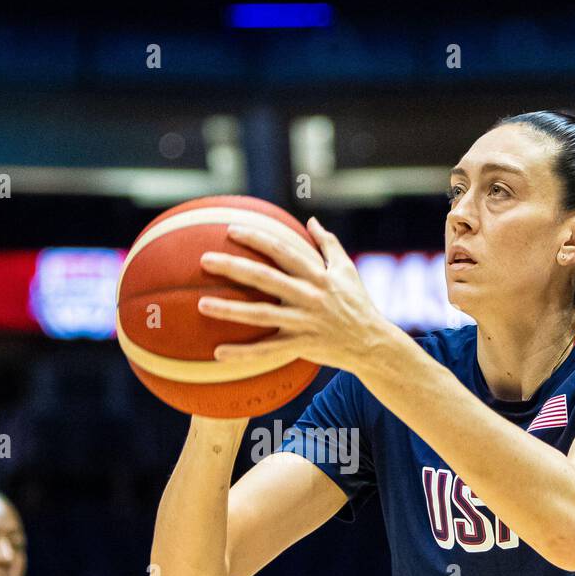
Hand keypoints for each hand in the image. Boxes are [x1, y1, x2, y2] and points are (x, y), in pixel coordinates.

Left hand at [196, 217, 393, 374]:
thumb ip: (328, 244)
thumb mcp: (348, 270)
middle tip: (204, 260)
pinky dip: (243, 353)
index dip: (256, 239)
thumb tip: (311, 221)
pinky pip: (267, 351)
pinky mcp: (301, 346)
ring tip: (201, 305)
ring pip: (261, 315)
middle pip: (265, 278)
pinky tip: (218, 354)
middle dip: (233, 267)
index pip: (282, 251)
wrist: (373, 344)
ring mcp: (304, 322)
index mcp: (317, 275)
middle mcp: (309, 296)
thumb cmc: (359, 305)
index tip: (231, 229)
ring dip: (230, 310)